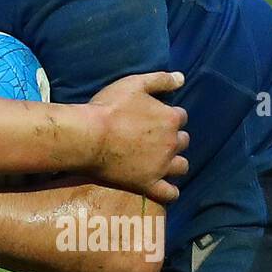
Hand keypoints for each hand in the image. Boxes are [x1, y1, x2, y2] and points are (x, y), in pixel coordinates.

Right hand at [87, 71, 188, 203]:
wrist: (88, 136)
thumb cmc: (109, 107)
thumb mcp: (134, 84)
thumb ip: (161, 79)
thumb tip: (182, 78)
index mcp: (170, 118)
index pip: (181, 116)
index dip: (168, 115)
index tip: (154, 116)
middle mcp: (171, 143)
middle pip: (183, 141)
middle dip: (173, 138)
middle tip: (155, 137)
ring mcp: (161, 166)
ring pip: (181, 166)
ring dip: (175, 162)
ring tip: (161, 160)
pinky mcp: (148, 183)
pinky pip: (169, 193)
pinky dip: (171, 191)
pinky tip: (166, 187)